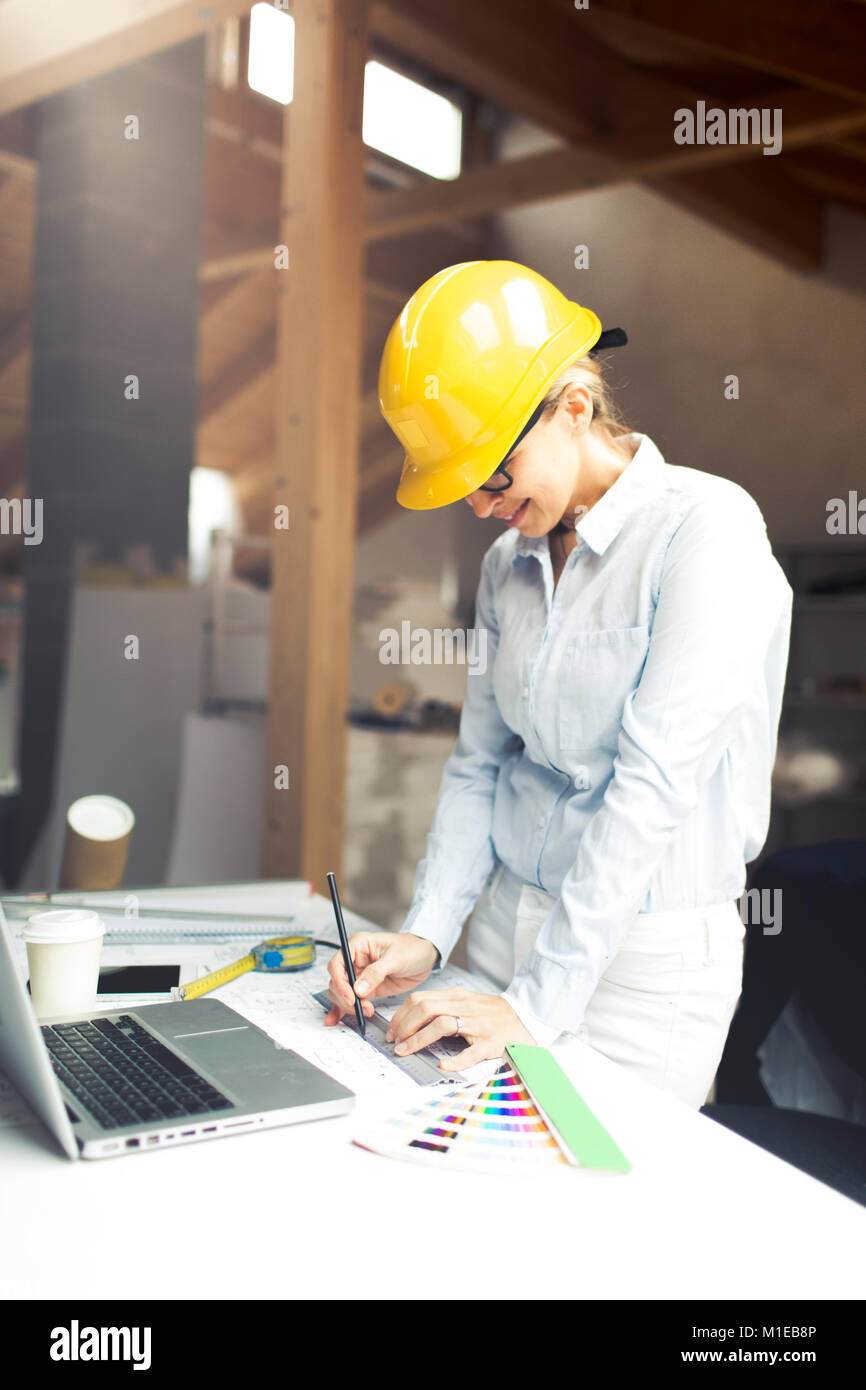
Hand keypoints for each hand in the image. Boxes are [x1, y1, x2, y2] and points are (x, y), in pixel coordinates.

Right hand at [324, 932, 438, 1025]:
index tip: (350, 996)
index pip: (338, 964)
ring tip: (365, 1011)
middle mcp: (355, 960)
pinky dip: (343, 1009)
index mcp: (358, 945)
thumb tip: (358, 988)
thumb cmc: (412, 948)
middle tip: (359, 1007)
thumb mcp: (396, 958)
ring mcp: (360, 975)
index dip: (340, 982)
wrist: (426, 958)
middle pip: (337, 981)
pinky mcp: (366, 988)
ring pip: (341, 992)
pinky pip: (350, 999)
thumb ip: (376, 973)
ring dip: (348, 1005)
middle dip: (345, 996)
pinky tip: (337, 1018)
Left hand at [386, 988, 536, 1070]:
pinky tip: (442, 1064)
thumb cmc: (493, 1014)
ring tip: (407, 1050)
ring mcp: (478, 1024)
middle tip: (395, 1042)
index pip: (420, 999)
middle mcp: (465, 1007)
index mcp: (457, 997)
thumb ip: (442, 1007)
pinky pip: (470, 1052)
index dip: (401, 1015)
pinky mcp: (490, 1043)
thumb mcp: (465, 1003)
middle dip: (404, 1026)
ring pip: (442, 1025)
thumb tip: (413, 1019)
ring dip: (419, 1039)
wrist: (526, 1018)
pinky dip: (454, 1060)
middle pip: (425, 1008)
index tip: (392, 1030)